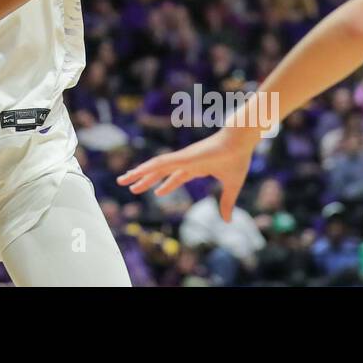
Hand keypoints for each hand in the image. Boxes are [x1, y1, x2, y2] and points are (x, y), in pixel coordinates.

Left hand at [115, 125, 259, 220]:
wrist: (240, 141)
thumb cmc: (237, 159)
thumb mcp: (231, 186)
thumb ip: (226, 203)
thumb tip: (227, 221)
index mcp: (197, 167)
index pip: (176, 177)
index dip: (166, 185)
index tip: (157, 192)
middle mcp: (186, 162)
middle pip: (160, 172)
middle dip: (145, 180)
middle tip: (130, 187)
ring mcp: (182, 158)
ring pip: (155, 167)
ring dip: (139, 174)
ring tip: (123, 180)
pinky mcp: (182, 157)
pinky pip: (161, 163)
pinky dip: (148, 167)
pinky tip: (137, 171)